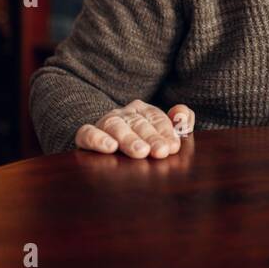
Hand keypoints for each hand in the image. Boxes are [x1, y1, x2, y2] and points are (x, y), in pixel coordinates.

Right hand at [75, 100, 194, 158]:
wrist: (110, 155)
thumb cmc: (146, 146)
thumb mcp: (166, 136)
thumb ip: (181, 124)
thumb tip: (182, 113)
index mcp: (143, 111)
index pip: (156, 118)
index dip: (165, 131)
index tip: (173, 146)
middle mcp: (124, 114)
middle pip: (138, 123)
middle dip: (151, 137)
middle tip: (161, 152)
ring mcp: (104, 124)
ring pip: (115, 126)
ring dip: (129, 138)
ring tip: (140, 151)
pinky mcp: (86, 136)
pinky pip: (87, 133)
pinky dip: (96, 138)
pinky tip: (109, 147)